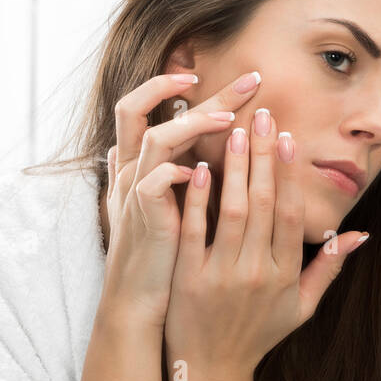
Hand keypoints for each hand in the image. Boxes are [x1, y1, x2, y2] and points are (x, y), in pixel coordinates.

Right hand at [99, 71, 263, 328]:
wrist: (140, 302)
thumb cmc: (160, 255)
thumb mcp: (168, 208)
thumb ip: (178, 176)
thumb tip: (194, 153)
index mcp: (138, 163)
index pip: (144, 106)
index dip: (169, 84)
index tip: (221, 78)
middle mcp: (129, 169)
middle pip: (143, 108)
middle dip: (191, 89)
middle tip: (250, 78)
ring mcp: (132, 192)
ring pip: (155, 139)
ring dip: (195, 125)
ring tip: (232, 119)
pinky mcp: (143, 219)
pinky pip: (153, 183)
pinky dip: (178, 173)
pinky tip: (206, 172)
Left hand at [164, 101, 369, 380]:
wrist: (211, 369)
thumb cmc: (258, 334)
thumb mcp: (303, 307)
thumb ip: (329, 267)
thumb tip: (360, 234)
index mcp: (285, 274)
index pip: (290, 215)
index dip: (290, 175)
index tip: (289, 139)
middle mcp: (257, 272)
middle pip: (264, 204)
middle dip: (264, 157)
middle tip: (263, 116)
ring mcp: (221, 275)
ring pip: (232, 211)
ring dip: (236, 168)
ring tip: (236, 130)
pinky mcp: (188, 278)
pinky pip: (194, 231)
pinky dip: (197, 199)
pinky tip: (199, 168)